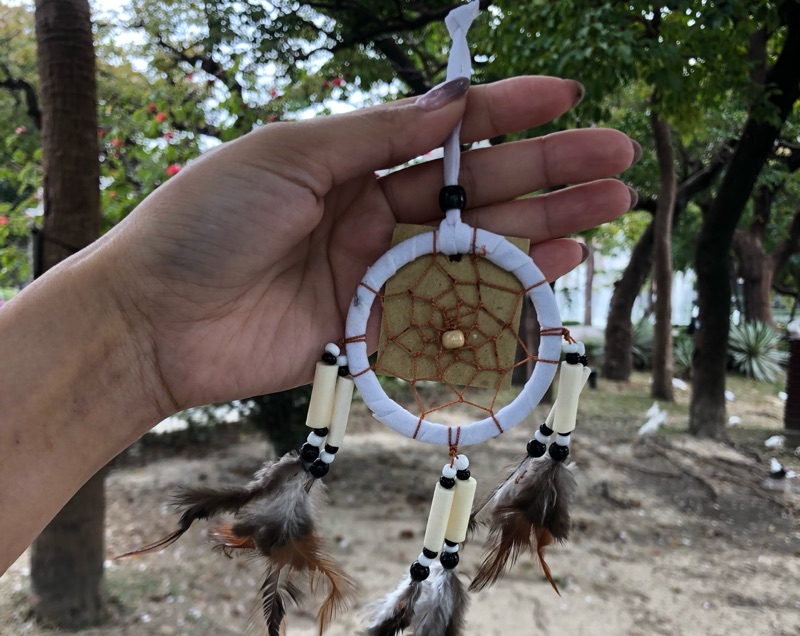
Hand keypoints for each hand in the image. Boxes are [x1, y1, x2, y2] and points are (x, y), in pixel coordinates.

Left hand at [111, 76, 637, 414]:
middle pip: (473, 189)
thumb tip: (451, 104)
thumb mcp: (289, 155)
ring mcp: (375, 271)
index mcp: (349, 159)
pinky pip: (447, 305)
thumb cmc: (205, 221)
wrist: (155, 319)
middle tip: (615, 164)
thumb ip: (373, 135)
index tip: (566, 100)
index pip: (443, 130)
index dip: (506, 113)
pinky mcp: (373, 326)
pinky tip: (553, 269)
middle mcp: (370, 212)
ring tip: (606, 211)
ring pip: (473, 246)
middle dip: (546, 172)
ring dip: (541, 229)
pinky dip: (500, 290)